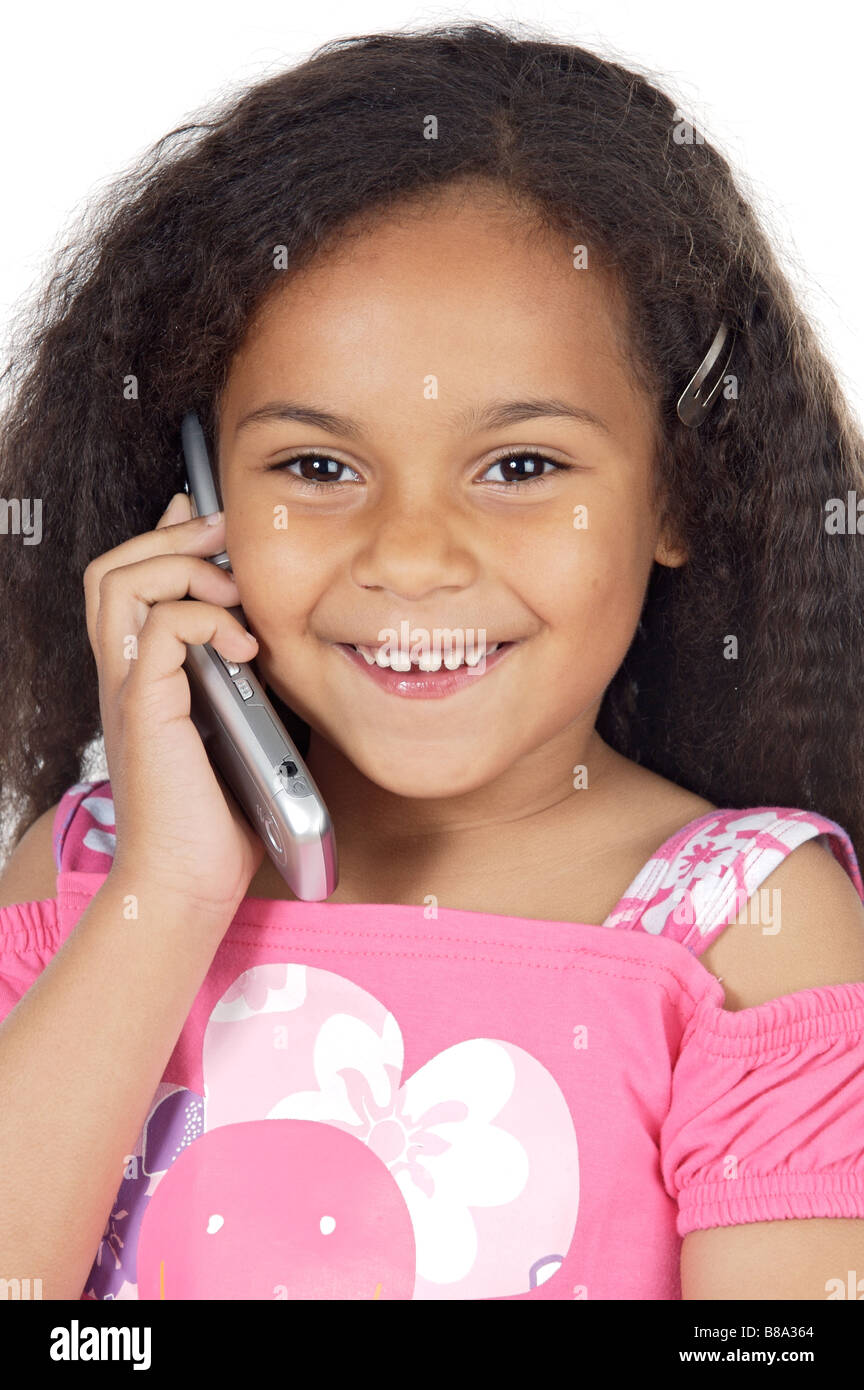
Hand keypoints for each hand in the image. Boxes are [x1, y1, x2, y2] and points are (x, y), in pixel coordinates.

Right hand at [83, 490, 266, 919]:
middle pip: (112, 567)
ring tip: (231, 588)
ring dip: (180, 565)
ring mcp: (128, 689)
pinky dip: (203, 619)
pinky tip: (244, 644)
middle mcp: (124, 675)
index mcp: (143, 675)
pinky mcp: (146, 708)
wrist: (190, 882)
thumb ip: (244, 679)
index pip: (128, 582)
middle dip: (170, 534)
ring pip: (119, 582)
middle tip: (223, 534)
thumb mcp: (242, 727)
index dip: (162, 538)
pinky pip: (159, 629)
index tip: (207, 519)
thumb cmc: (219, 816)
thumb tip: (272, 639)